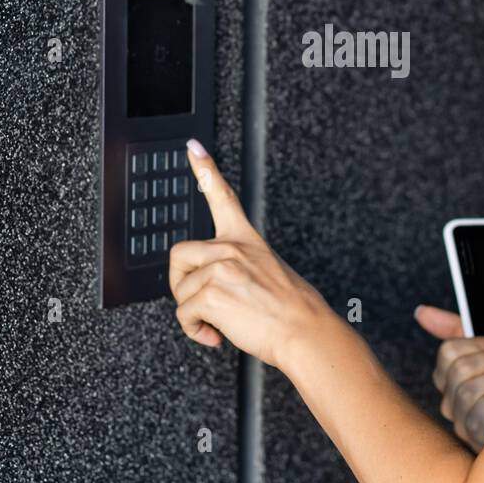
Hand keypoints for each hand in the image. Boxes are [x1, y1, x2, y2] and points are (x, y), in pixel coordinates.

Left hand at [169, 139, 337, 369]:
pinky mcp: (212, 293)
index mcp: (246, 239)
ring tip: (221, 322)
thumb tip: (212, 286)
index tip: (192, 147)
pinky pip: (184, 313)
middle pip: (178, 254)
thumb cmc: (291, 310)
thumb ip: (237, 267)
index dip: (205, 169)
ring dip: (195, 314)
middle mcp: (231, 248)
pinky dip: (194, 330)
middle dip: (181, 283)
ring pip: (181, 290)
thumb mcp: (268, 271)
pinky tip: (216, 334)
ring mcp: (221, 268)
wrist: (305, 332)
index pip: (222, 196)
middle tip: (202, 303)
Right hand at [415, 304, 483, 452]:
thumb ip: (454, 329)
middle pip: (458, 369)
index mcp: (448, 377)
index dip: (479, 344)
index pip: (448, 351)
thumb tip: (420, 311)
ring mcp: (459, 422)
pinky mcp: (474, 440)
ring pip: (466, 391)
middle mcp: (448, 401)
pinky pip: (476, 417)